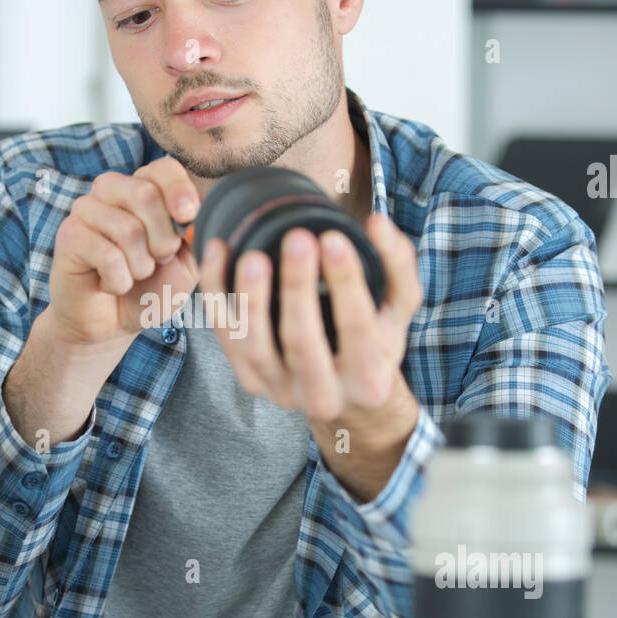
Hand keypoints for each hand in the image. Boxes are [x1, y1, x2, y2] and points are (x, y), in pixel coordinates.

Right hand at [48, 156, 200, 347]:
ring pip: (128, 229)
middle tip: (158, 261)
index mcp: (142, 186)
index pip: (163, 169)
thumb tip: (199, 212)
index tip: (188, 216)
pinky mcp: (69, 235)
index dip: (180, 191)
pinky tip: (110, 284)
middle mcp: (110, 190)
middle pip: (146, 195)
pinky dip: (119, 281)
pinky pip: (108, 256)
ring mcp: (85, 209)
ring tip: (132, 274)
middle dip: (164, 240)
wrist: (114, 323)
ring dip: (141, 267)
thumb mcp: (186, 261)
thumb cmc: (150, 287)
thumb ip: (196, 233)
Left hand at [197, 212, 422, 426]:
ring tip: (252, 256)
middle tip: (298, 239)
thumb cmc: (376, 337)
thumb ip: (397, 263)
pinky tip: (218, 252)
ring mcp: (280, 389)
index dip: (346, 283)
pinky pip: (225, 335)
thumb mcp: (399, 305)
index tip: (335, 239)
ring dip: (250, 298)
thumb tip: (376, 222)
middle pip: (302, 341)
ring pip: (255, 346)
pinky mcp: (250, 379)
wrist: (346, 392)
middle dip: (297, 287)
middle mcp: (323, 395)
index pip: (357, 328)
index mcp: (368, 379)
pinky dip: (217, 293)